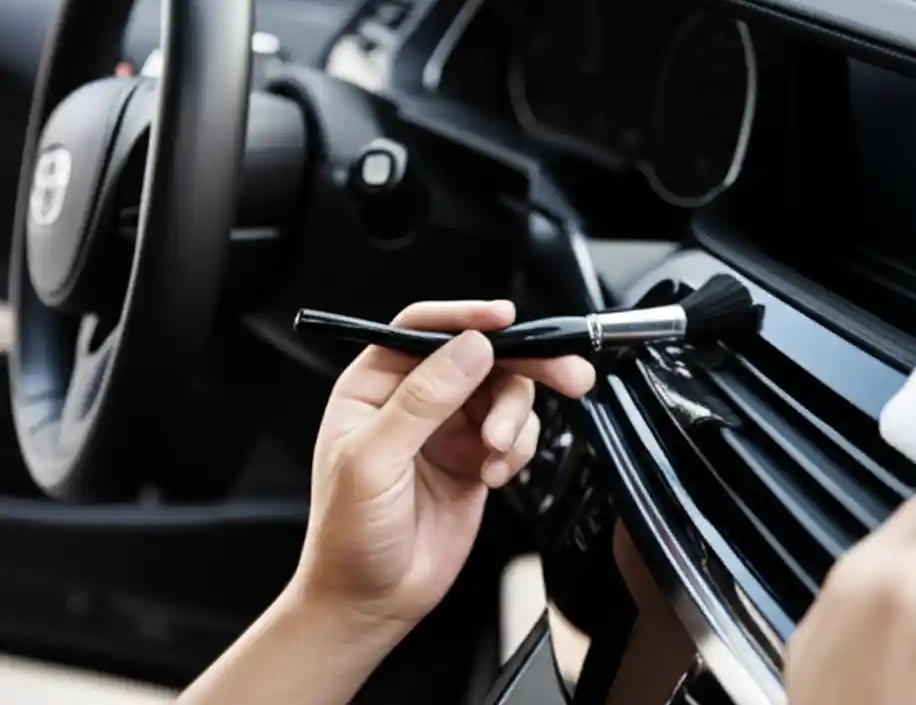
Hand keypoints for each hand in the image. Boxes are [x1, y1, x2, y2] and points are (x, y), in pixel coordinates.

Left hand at [291, 300, 595, 637]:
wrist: (371, 601)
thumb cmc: (348, 536)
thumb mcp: (374, 461)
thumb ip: (422, 400)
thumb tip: (470, 348)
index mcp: (374, 387)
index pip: (423, 329)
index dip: (466, 317)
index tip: (506, 320)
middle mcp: (414, 400)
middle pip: (481, 356)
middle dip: (524, 364)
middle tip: (565, 373)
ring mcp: (448, 430)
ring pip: (506, 393)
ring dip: (514, 420)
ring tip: (497, 454)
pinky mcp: (476, 458)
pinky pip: (516, 433)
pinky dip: (517, 450)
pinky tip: (494, 475)